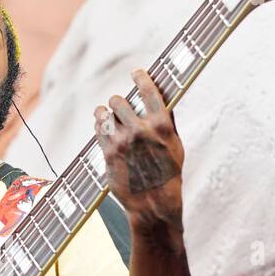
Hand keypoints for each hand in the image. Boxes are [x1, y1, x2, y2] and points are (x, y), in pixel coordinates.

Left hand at [94, 69, 185, 236]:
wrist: (153, 203)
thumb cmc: (168, 173)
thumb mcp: (175, 145)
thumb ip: (167, 120)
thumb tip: (162, 96)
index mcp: (161, 126)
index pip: (148, 91)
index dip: (141, 77)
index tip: (136, 73)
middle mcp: (140, 132)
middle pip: (119, 101)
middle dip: (118, 102)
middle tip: (119, 105)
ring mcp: (121, 143)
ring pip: (104, 114)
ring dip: (105, 113)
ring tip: (107, 115)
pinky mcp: (108, 154)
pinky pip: (98, 129)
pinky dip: (100, 126)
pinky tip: (105, 128)